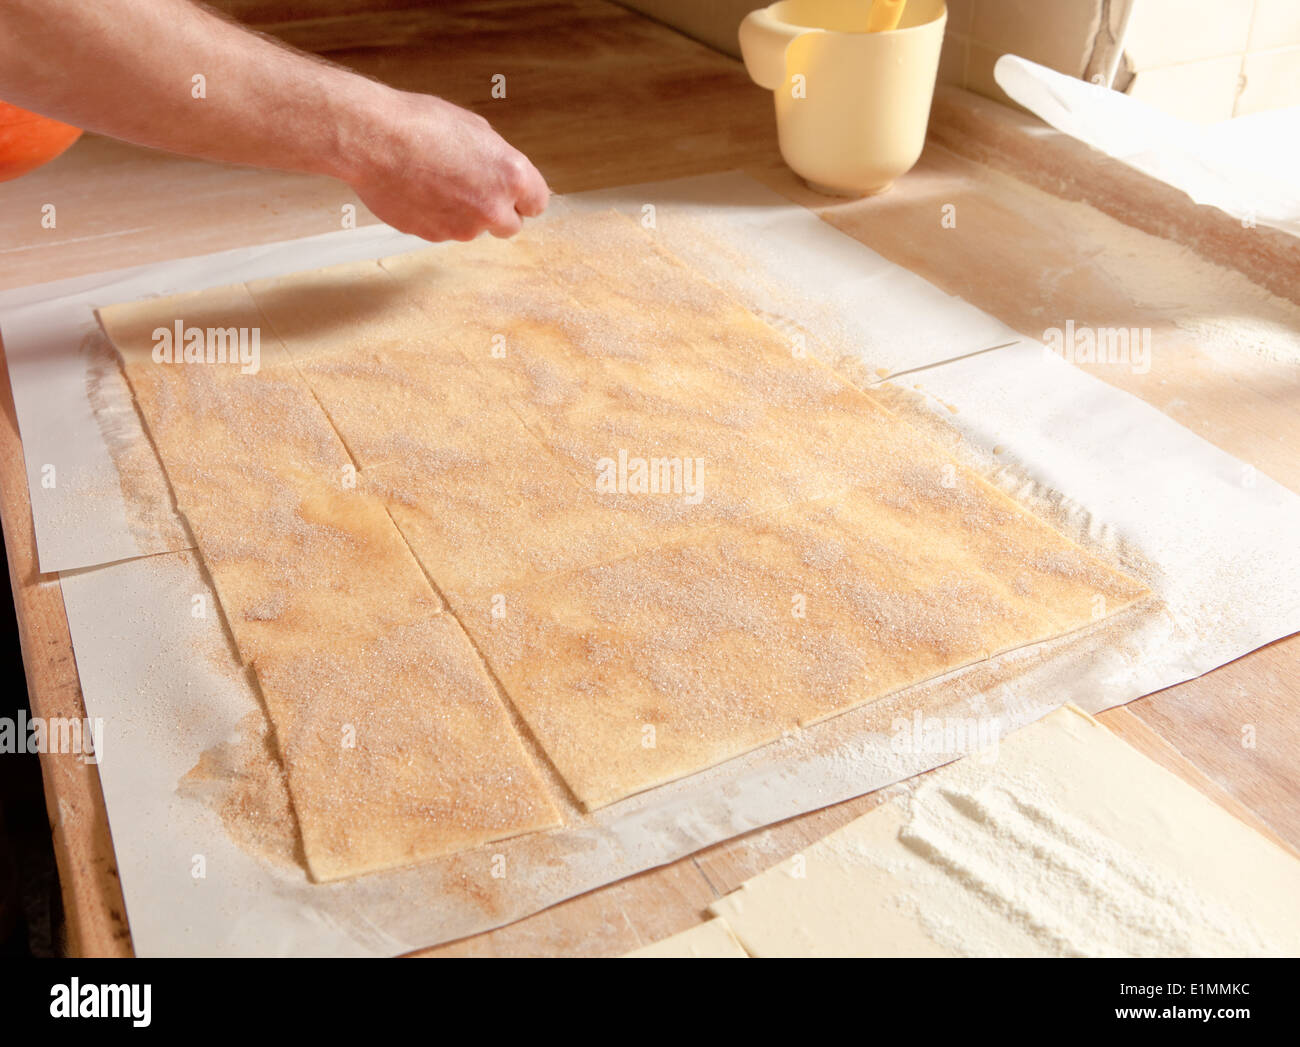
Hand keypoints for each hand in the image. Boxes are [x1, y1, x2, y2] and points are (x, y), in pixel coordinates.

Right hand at [348, 89, 549, 241]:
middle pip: (511, 226)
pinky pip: (444, 231)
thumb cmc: (420, 125)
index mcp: (511, 176)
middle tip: (475, 190)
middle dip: (497, 212)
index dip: (524, 197)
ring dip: (464, 213)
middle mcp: (492, 208)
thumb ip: (496, 160)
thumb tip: (500, 174)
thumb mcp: (474, 129)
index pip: (538, 203)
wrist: (374, 140)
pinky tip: (420, 191)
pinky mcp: (435, 236)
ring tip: (437, 181)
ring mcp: (463, 227)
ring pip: (474, 229)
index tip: (516, 195)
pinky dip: (437, 217)